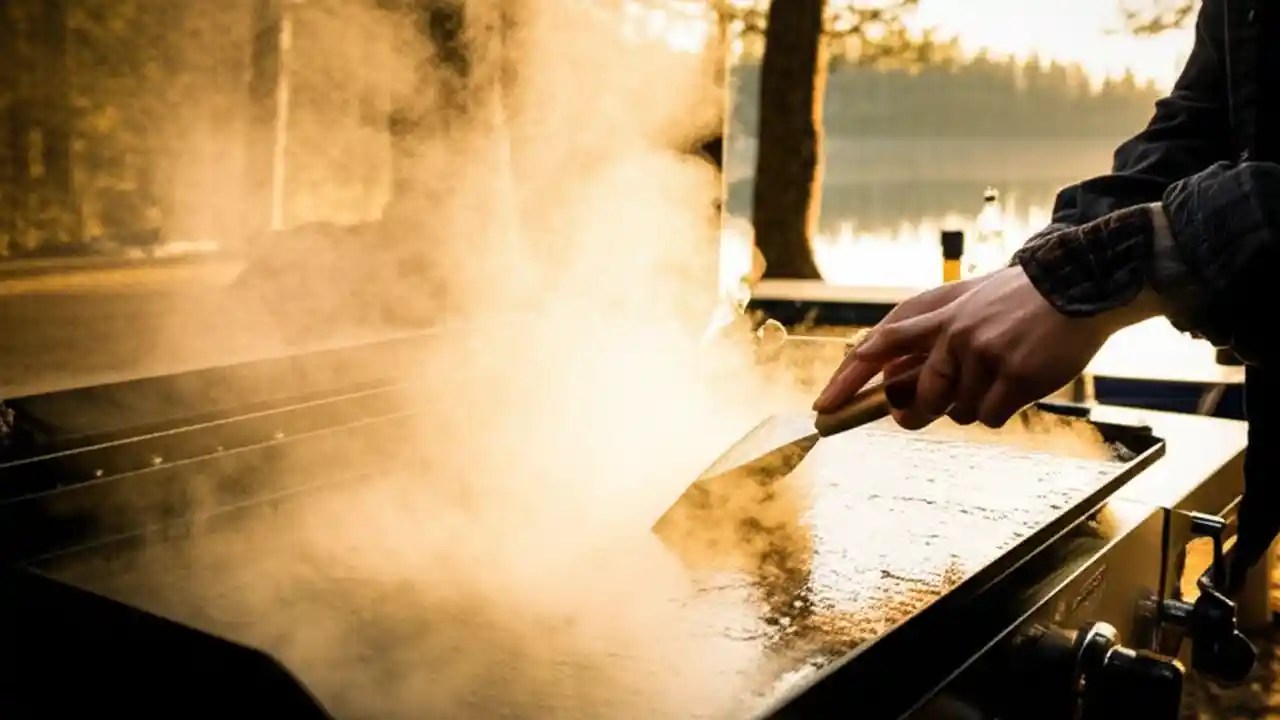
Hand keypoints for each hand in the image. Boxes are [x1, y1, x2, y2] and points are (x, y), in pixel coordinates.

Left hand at [813, 267, 1158, 429]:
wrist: (1078, 285)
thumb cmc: (1019, 303)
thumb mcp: (965, 306)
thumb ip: (930, 338)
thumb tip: (893, 383)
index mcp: (937, 314)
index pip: (878, 347)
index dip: (847, 379)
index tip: (823, 407)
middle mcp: (953, 333)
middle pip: (918, 398)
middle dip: (918, 413)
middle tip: (920, 415)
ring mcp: (983, 353)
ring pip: (958, 412)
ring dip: (974, 405)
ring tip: (1000, 374)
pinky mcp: (1013, 374)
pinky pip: (989, 417)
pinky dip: (1001, 410)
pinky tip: (1019, 383)